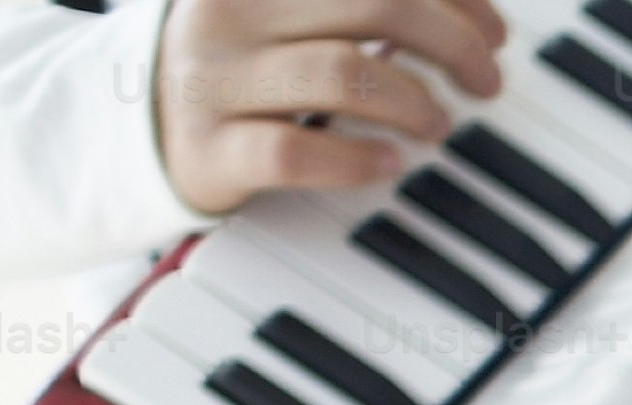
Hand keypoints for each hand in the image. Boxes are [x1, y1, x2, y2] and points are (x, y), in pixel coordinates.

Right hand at [158, 0, 504, 211]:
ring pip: (341, 74)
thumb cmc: (244, 67)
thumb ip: (358, 7)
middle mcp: (231, 12)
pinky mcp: (209, 147)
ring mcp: (214, 79)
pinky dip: (357, 159)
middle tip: (484, 82)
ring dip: (414, 102)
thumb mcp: (291, 14)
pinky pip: (294, 152)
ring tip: (436, 124)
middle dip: (452, 45)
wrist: (138, 123)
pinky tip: (389, 162)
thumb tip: (465, 13)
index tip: (493, 32)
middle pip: (375, 5)